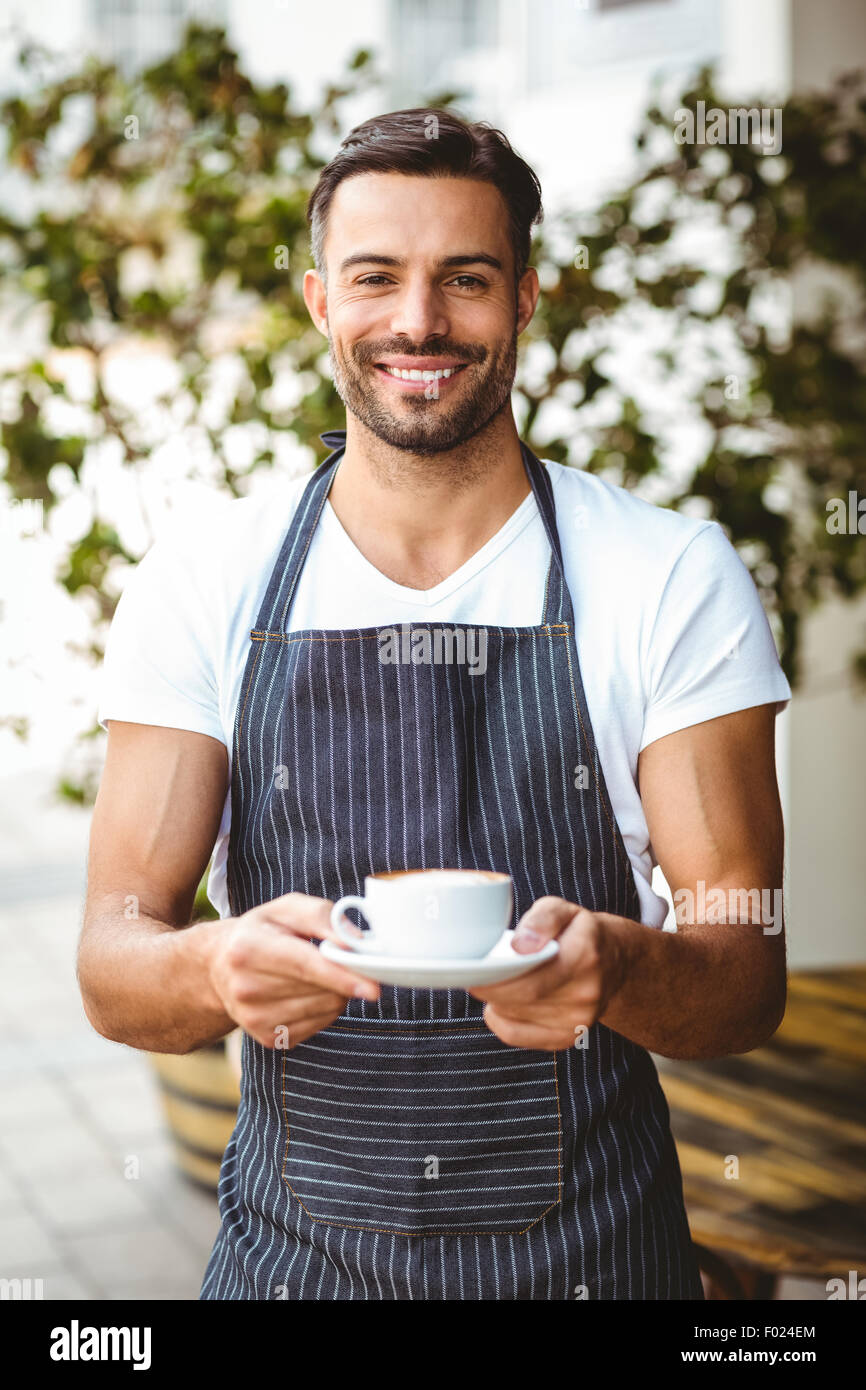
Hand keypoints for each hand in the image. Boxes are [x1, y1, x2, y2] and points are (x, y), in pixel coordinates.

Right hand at [207, 892, 378, 1049]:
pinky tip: (310, 992)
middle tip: (347, 961)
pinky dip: (326, 1008)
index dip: (341, 976)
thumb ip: (322, 916)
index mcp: (247, 949)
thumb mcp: (285, 909)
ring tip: (320, 974)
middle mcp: (246, 988)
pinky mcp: (267, 1039)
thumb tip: (355, 943)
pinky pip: (318, 1026)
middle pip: (320, 990)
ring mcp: (254, 1019)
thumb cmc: (261, 932)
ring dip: (337, 992)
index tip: (373, 987)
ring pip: (324, 1010)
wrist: (219, 967)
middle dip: (345, 977)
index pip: (304, 966)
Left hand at [469, 898, 629, 1050]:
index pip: (531, 980)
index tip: (474, 971)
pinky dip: (500, 1020)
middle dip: (489, 989)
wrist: (616, 962)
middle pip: (520, 1001)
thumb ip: (541, 920)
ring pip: (515, 1017)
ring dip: (495, 1000)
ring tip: (493, 981)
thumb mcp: (563, 910)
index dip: (495, 980)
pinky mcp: (568, 1038)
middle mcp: (585, 994)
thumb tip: (520, 946)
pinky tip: (501, 1003)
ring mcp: (578, 1021)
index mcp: (584, 957)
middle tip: (472, 974)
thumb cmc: (580, 932)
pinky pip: (518, 1036)